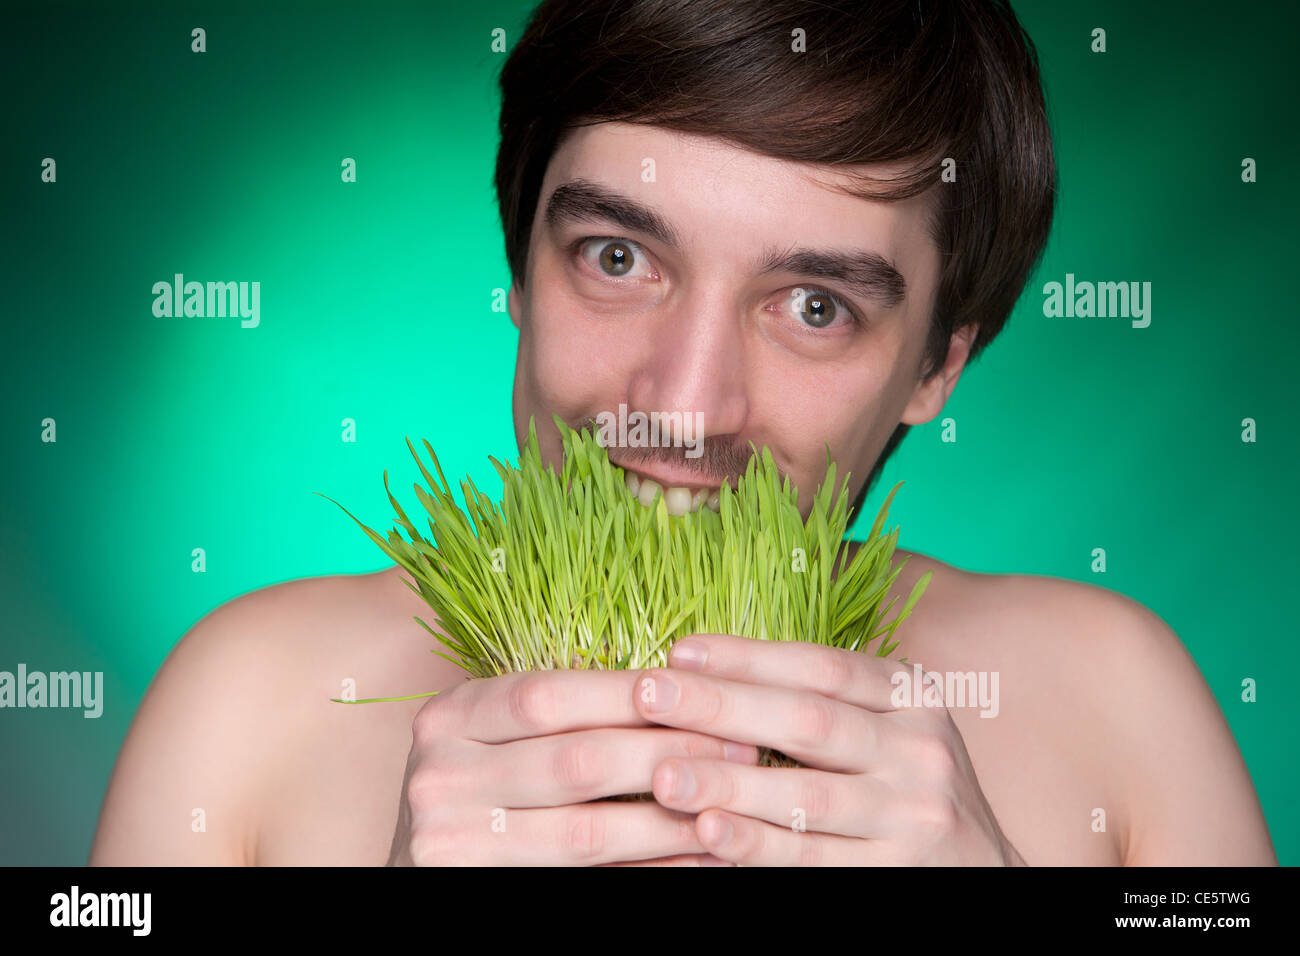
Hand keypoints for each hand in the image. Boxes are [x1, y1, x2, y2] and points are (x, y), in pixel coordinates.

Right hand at [387, 668, 757, 865]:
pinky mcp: (474, 889)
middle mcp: (440, 776)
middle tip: (741, 746)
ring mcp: (450, 841)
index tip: (705, 692)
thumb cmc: (476, 784)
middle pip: (577, 760)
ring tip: (733, 805)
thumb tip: (670, 688)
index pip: (549, 694)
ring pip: (588, 831)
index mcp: (449, 717)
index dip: (629, 695)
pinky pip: (588, 880)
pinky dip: (652, 868)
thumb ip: (555, 714)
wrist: (421, 863)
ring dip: (672, 820)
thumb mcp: (492, 732)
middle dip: (669, 753)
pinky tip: (701, 857)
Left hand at [631, 634, 1026, 865]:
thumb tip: (710, 665)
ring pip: (806, 798)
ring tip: (663, 775)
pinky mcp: (896, 874)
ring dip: (729, 783)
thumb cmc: (907, 785)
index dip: (748, 656)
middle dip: (721, 706)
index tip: (681, 650)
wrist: (981, 871)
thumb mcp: (890, 725)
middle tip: (649, 694)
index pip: (821, 666)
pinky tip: (707, 834)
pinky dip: (755, 847)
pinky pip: (811, 860)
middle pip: (809, 721)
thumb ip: (827, 697)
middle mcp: (921, 750)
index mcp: (914, 696)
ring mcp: (913, 817)